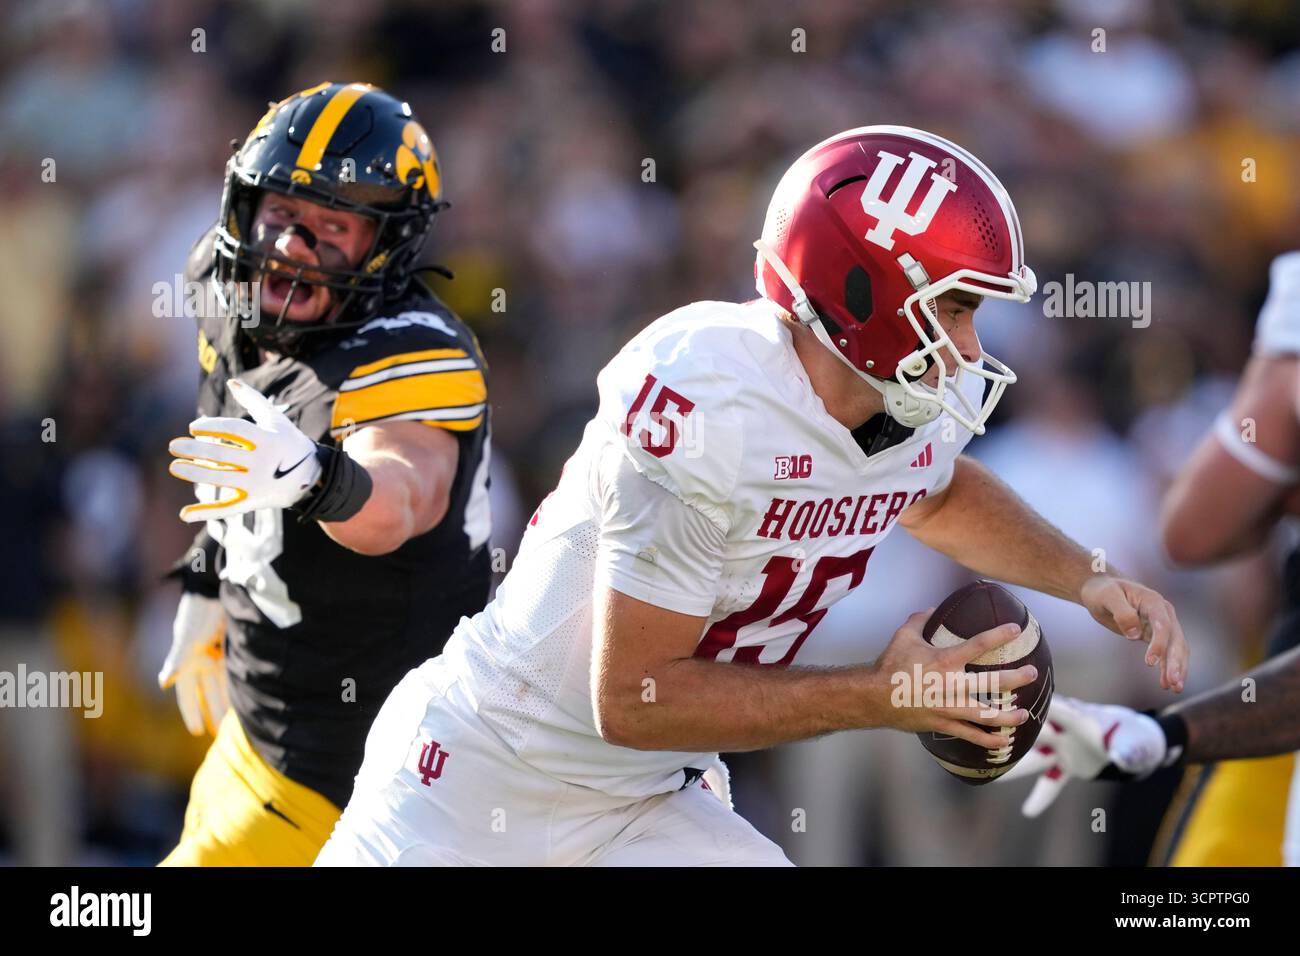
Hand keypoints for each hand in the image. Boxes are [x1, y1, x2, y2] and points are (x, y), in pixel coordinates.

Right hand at [159, 593, 228, 735]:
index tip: (197, 732)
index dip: (191, 712)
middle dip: (212, 712)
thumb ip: (177, 659)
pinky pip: (237, 673)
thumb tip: (164, 682)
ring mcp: (219, 654)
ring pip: (223, 686)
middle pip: (208, 693)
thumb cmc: (198, 612)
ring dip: (226, 703)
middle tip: (217, 735)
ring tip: (232, 724)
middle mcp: (203, 660)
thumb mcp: (187, 637)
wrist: (219, 587)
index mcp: (187, 660)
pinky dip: (240, 687)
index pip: (188, 694)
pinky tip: (247, 700)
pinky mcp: (235, 648)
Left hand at [169, 379, 320, 521]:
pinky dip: (206, 512)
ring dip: (195, 474)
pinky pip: (227, 508)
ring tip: (175, 466)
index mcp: (267, 440)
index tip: (193, 427)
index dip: (212, 427)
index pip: (234, 430)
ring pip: (221, 479)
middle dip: (195, 450)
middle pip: (223, 455)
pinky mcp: (253, 501)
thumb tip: (231, 382)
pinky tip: (184, 514)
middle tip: (173, 446)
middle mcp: (262, 462)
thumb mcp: (276, 419)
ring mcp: (257, 484)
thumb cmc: (288, 442)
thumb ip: (253, 400)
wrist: (312, 476)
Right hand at [869, 609, 1039, 749]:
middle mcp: (952, 684)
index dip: (1000, 634)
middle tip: (1032, 674)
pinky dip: (989, 740)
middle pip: (994, 683)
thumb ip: (920, 620)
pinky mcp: (943, 724)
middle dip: (1017, 678)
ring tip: (1023, 713)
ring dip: (1009, 715)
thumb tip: (932, 608)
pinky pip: (971, 735)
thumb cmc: (889, 665)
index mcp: (945, 660)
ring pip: (988, 715)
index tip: (1016, 629)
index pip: (980, 644)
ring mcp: (949, 707)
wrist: (873, 697)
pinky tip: (1003, 742)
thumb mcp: (903, 636)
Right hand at [1002, 694, 1168, 816]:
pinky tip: (1029, 812)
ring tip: (991, 774)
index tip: (1006, 703)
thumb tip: (1120, 758)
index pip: (1049, 709)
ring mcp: (1062, 747)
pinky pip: (1051, 782)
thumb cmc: (1138, 736)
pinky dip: (1042, 796)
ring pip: (1032, 757)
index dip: (1029, 707)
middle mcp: (1064, 730)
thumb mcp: (1136, 741)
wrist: (1142, 745)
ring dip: (1014, 765)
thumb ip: (1127, 749)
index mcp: (1077, 717)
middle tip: (984, 734)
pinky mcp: (1067, 764)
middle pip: (1032, 731)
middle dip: (1010, 734)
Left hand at [1079, 574, 1187, 691]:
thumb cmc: (1103, 591)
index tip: (1150, 663)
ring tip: (1174, 688)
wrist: (1102, 588)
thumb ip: (1121, 612)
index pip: (1162, 625)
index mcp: (1153, 601)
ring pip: (1176, 648)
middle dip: (1175, 662)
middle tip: (1174, 683)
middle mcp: (1164, 613)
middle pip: (1175, 639)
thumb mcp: (1107, 597)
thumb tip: (1133, 635)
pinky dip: (1167, 667)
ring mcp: (1162, 624)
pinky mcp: (1155, 635)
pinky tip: (1165, 684)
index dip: (1159, 644)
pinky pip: (1167, 653)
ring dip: (1176, 668)